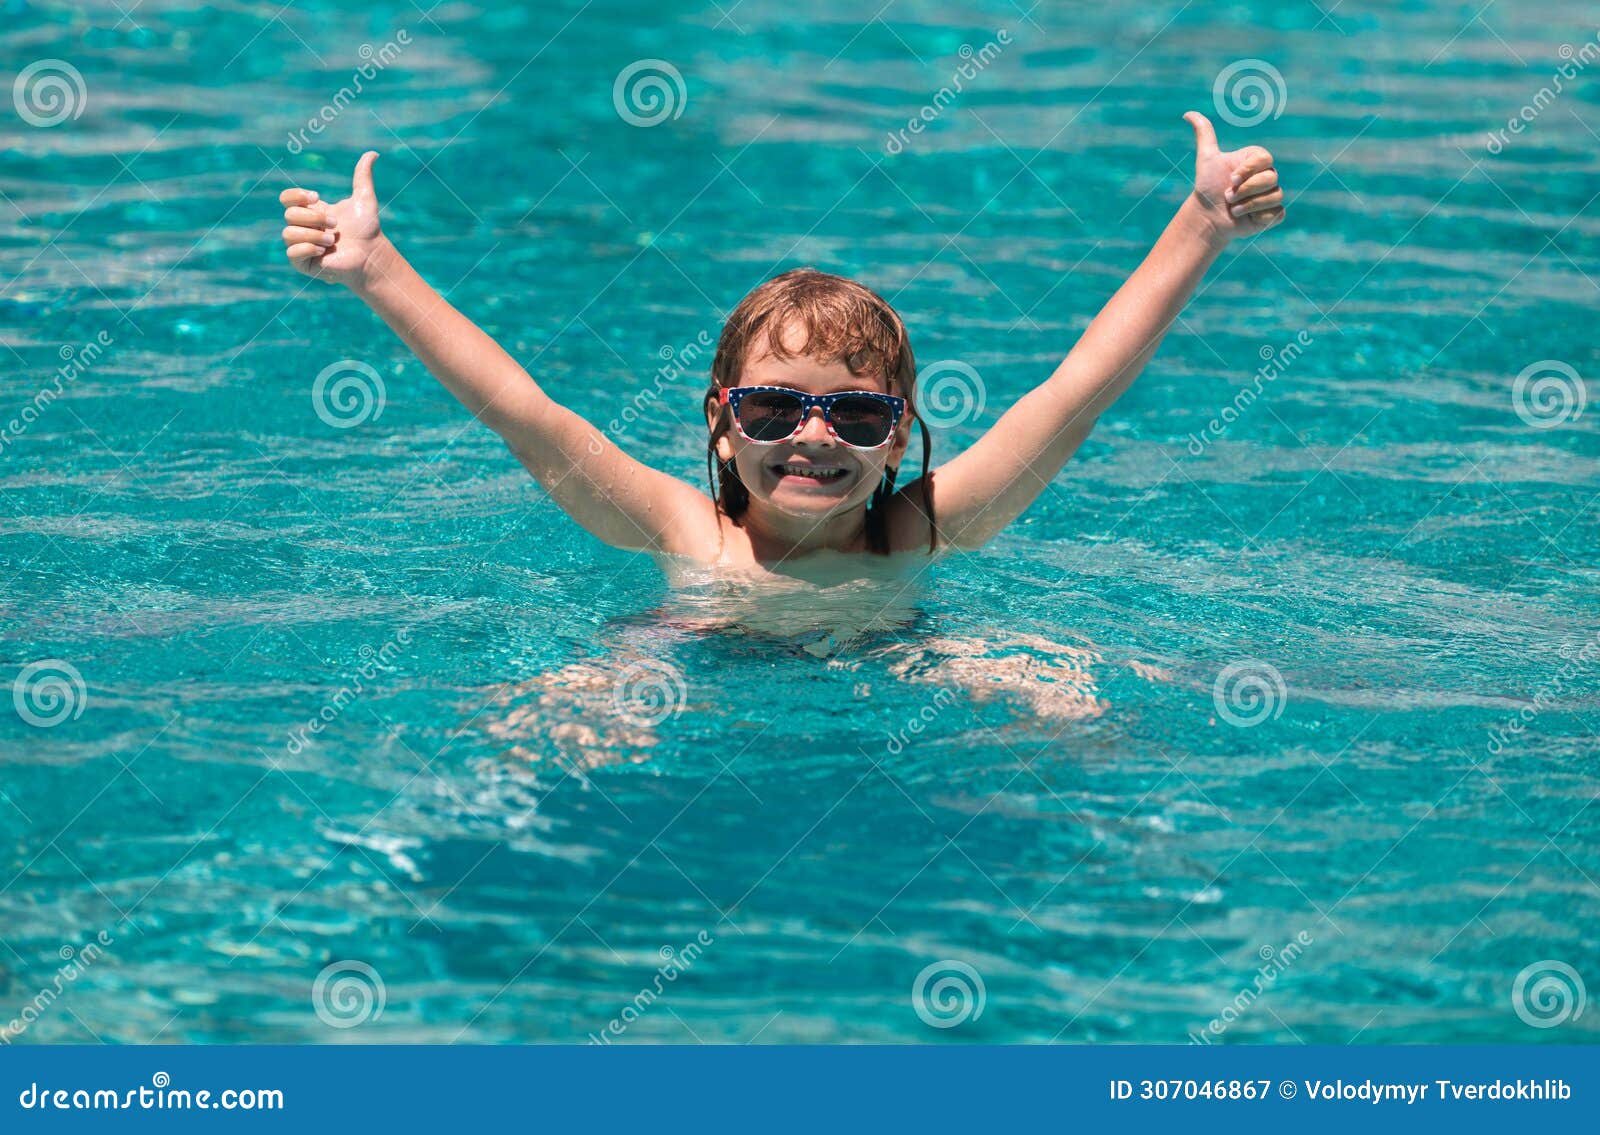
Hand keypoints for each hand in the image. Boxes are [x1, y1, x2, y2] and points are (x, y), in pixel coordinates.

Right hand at [278, 151, 390, 287]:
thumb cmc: (368, 230)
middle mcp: (302, 227)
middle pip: (289, 214)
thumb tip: (373, 153)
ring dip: (313, 234)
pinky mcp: (302, 264)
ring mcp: (301, 246)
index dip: (296, 195)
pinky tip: (323, 251)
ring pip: (288, 233)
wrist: (372, 255)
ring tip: (332, 240)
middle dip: (315, 218)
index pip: (287, 198)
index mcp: (311, 211)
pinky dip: (307, 249)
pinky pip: (291, 253)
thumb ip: (363, 175)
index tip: (316, 197)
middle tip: (335, 226)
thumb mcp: (364, 198)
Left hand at [1182, 111, 1284, 244]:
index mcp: (1257, 159)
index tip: (1231, 179)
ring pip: (1275, 196)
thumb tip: (1188, 113)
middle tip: (1228, 196)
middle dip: (1244, 191)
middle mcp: (1268, 175)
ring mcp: (1272, 194)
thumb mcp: (1206, 158)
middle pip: (1270, 178)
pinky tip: (1246, 218)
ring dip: (1248, 205)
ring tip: (1233, 209)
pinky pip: (1277, 214)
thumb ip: (1204, 134)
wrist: (1206, 215)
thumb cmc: (1207, 186)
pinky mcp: (1274, 214)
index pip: (1265, 159)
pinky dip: (1259, 217)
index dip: (1247, 172)